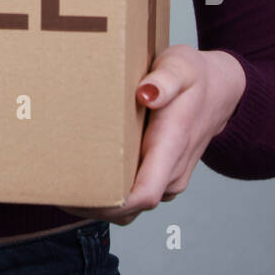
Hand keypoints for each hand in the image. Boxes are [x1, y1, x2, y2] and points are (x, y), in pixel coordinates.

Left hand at [56, 45, 246, 225]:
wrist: (222, 91)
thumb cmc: (195, 76)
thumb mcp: (181, 66)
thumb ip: (165, 79)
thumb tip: (146, 93)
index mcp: (173, 146)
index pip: (143, 194)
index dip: (109, 203)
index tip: (75, 195)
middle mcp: (172, 173)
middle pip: (129, 208)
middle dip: (92, 204)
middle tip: (52, 188)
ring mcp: (168, 179)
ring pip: (130, 207)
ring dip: (98, 203)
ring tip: (61, 186)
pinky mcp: (162, 177)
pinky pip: (133, 196)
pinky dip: (109, 194)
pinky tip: (83, 178)